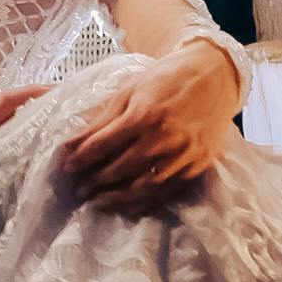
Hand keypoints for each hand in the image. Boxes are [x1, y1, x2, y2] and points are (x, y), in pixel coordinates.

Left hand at [58, 38, 241, 211]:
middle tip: (78, 191)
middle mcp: (163, 137)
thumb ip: (101, 119)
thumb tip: (71, 144)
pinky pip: (167, 191)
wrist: (215, 76)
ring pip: (143, 186)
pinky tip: (129, 205)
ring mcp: (183, 154)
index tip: (66, 167)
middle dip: (95, 181)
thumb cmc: (166, 78)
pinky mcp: (198, 165)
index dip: (81, 158)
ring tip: (98, 202)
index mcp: (143, 114)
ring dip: (117, 198)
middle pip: (121, 168)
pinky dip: (145, 202)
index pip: (102, 144)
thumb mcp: (130, 90)